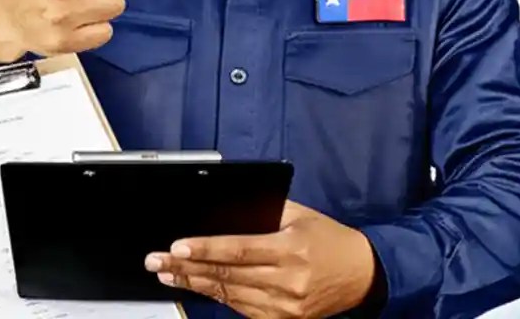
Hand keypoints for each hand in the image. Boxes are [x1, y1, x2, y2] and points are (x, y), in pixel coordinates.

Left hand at [145, 201, 377, 318]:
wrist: (363, 274)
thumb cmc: (329, 240)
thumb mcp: (299, 216)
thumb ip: (262, 212)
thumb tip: (221, 209)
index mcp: (290, 250)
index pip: (238, 250)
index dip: (205, 249)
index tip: (177, 247)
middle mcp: (287, 281)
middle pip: (227, 275)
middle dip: (186, 267)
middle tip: (156, 261)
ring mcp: (286, 307)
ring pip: (230, 295)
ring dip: (195, 284)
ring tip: (168, 274)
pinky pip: (243, 309)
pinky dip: (219, 297)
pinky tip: (197, 287)